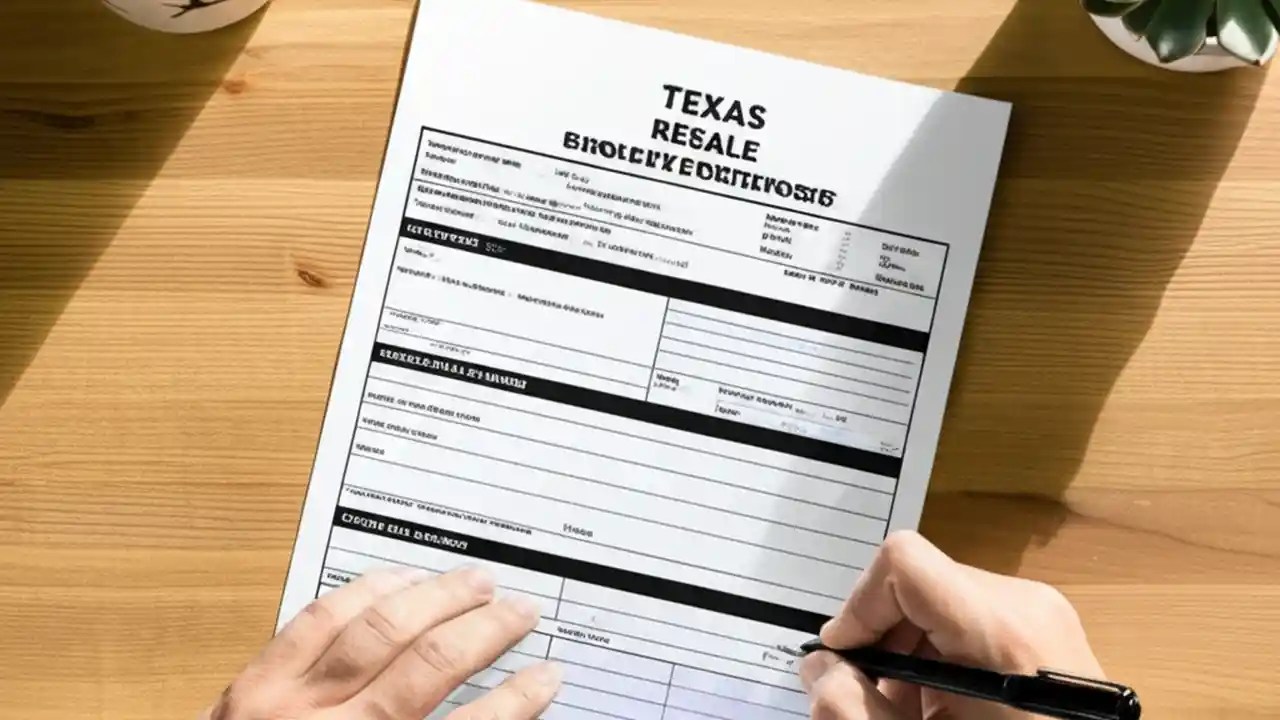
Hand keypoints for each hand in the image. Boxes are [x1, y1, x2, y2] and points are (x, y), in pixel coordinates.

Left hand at [201, 565, 560, 719]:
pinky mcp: (253, 683)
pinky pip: (319, 618)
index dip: (518, 699)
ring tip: (477, 581)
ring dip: (438, 597)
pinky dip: (367, 591)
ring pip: (379, 628)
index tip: (547, 676)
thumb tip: (496, 716)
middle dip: (487, 631)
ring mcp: (288, 705)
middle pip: (430, 665)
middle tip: (521, 611)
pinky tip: (402, 578)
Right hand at [800, 531, 1102, 719]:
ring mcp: (1045, 612)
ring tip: (918, 706)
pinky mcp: (1049, 625)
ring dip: (910, 647)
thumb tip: (820, 666)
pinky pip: (972, 614)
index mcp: (1002, 632)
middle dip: (883, 637)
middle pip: (919, 582)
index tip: (846, 658)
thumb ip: (855, 709)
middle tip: (878, 697)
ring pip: (941, 597)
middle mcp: (1028, 605)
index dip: (859, 606)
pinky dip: (942, 651)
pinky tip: (949, 701)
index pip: (904, 563)